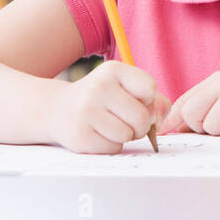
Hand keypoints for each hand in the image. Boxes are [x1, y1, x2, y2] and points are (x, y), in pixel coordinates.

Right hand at [48, 60, 170, 153]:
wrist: (59, 109)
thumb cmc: (103, 98)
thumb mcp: (127, 86)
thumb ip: (155, 99)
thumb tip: (160, 120)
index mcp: (113, 70)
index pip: (149, 88)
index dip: (148, 100)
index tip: (136, 99)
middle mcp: (98, 88)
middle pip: (142, 117)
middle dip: (141, 124)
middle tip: (129, 120)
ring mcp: (86, 112)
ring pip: (128, 135)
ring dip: (126, 136)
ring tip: (113, 126)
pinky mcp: (80, 135)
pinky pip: (113, 148)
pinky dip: (112, 145)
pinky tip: (100, 134)